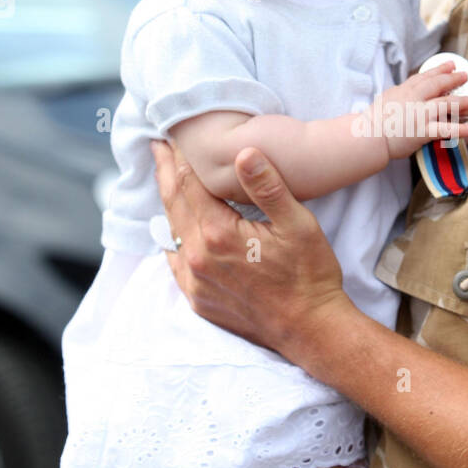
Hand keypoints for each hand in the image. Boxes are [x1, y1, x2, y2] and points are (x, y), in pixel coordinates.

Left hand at [151, 139, 353, 359]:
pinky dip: (172, 238)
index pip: (188, 184)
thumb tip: (244, 152)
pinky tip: (174, 229)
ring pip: (170, 233)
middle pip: (173, 204)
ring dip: (168, 204)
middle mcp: (197, 258)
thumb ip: (267, 187)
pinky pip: (175, 262)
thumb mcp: (297, 224)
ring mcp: (195, 282)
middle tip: (157, 148)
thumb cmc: (309, 275)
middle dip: (166, 173)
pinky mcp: (198, 300)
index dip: (178, 157)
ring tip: (166, 181)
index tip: (168, 137)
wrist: (310, 330)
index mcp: (218, 234)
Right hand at [372, 63, 467, 159]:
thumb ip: (399, 95)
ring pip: (447, 104)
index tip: (450, 66)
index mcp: (404, 91)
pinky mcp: (423, 130)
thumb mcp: (386, 100)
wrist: (367, 135)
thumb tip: (406, 93)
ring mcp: (420, 114)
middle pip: (438, 85)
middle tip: (465, 76)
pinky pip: (445, 129)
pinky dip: (460, 129)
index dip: (439, 70)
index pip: (424, 77)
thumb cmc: (372, 121)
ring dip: (465, 101)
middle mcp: (414, 99)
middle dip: (453, 79)